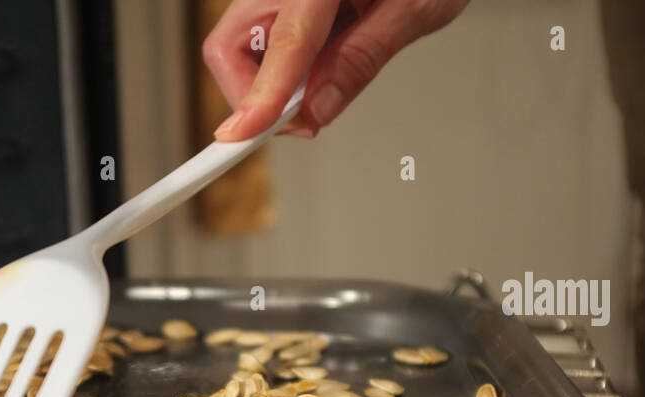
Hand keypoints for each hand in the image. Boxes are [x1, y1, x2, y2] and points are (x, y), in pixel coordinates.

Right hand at [204, 0, 468, 140]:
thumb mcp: (415, 7)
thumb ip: (362, 57)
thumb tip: (319, 108)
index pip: (284, 41)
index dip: (263, 95)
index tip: (244, 135)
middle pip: (229, 45)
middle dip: (253, 95)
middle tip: (299, 117)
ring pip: (236, 49)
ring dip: (267, 84)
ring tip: (320, 84)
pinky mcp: (276, 2)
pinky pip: (257, 43)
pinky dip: (277, 69)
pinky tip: (315, 65)